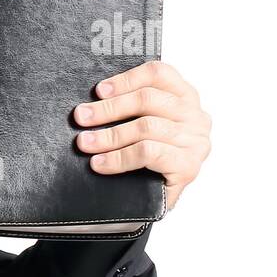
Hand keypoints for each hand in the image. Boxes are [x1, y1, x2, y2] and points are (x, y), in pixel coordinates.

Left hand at [72, 60, 210, 211]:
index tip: (98, 91)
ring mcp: (195, 143)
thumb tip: (92, 100)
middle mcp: (196, 117)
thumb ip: (128, 108)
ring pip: (146, 127)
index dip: (126, 79)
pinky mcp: (188, 167)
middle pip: (148, 99)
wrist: (150, 203)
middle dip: (109, 108)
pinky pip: (149, 153)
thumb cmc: (143, 161)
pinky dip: (119, 158)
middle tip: (81, 117)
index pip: (159, 74)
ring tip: (85, 143)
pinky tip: (100, 164)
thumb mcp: (138, 126)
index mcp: (185, 98)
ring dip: (109, 135)